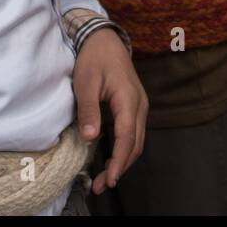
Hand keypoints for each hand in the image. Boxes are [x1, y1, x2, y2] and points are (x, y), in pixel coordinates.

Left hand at [71, 29, 147, 193]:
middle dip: (120, 167)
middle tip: (101, 186)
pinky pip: (134, 133)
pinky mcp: (135, 107)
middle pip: (135, 144)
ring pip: (137, 141)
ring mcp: (140, 107)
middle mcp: (140, 105)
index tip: (110, 179)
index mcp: (129, 99)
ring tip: (105, 178)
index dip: (119, 160)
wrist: (104, 40)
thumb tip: (90, 138)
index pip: (127, 137)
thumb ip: (89, 110)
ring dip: (123, 161)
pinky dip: (124, 149)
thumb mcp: (86, 82)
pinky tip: (111, 159)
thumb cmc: (94, 59)